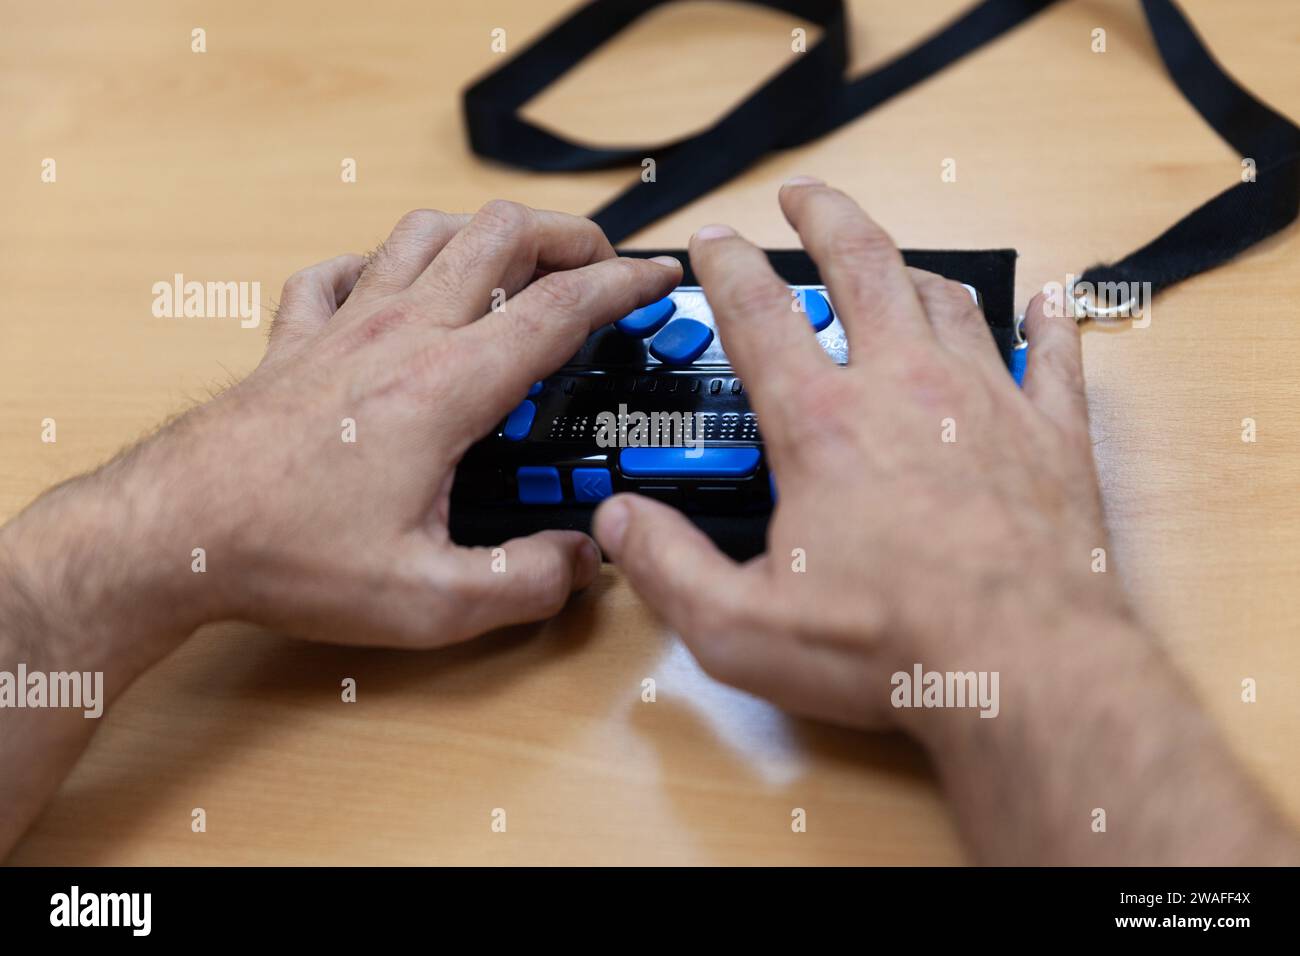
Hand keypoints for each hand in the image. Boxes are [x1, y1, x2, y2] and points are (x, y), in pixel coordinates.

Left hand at [5, 202, 681, 653]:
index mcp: (446, 387)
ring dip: (483, 232)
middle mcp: (399, 336)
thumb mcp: (429, 600)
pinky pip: (342, 269)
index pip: (560, 307)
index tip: (659, 276)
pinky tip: (391, 285)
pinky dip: (381, 263)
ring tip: (516, 258)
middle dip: (566, 235)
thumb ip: (525, 583)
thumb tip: (582, 561)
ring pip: (427, 231)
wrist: (173, 534)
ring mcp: (343, 326)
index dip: (626, 284)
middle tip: (598, 261)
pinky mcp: (295, 338)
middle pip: (500, 236)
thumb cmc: (285, 555)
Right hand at [594, 180, 1132, 730]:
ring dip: (913, 269)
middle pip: (862, 268)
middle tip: (804, 197)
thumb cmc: (893, 648)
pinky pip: (1054, 356)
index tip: (711, 241)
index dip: (724, 266)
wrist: (1025, 671)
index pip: (758, 315)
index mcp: (824, 426)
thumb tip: (620, 525)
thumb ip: (668, 568)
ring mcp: (988, 404)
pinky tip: (1047, 303)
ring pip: (948, 301)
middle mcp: (906, 391)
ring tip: (894, 260)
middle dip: (825, 218)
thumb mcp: (742, 628)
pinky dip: (1048, 323)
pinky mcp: (1054, 437)